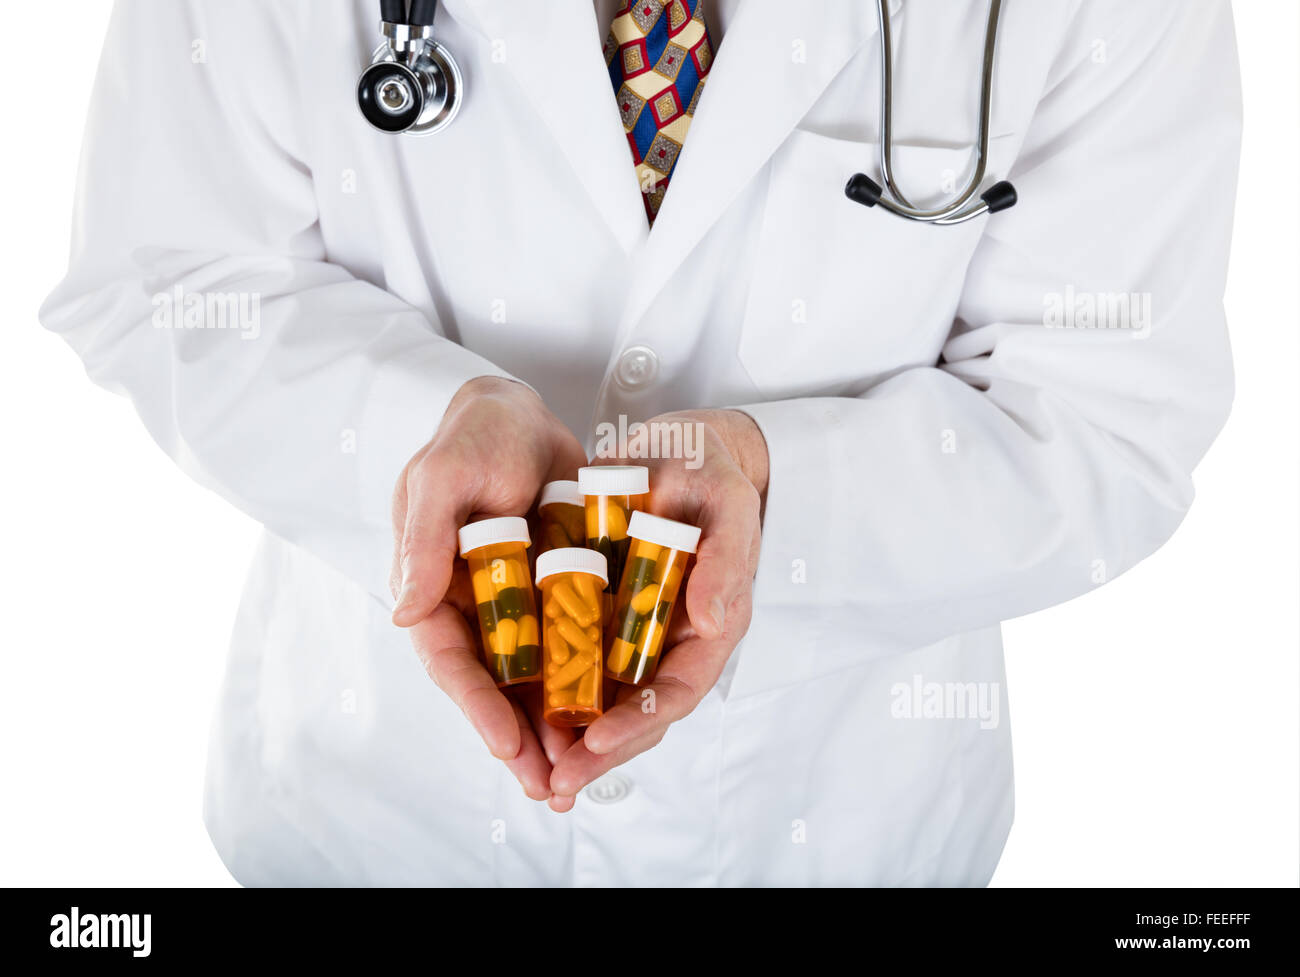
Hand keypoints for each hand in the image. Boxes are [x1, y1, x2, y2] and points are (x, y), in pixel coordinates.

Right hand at [390, 376, 586, 800]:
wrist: (521, 413)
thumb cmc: (471, 437)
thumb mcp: (442, 479)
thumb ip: (423, 542)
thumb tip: (404, 615)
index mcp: (435, 590)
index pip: (452, 662)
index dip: (476, 707)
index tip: (505, 744)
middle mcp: (475, 609)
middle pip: (494, 687)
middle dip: (517, 740)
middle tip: (547, 788)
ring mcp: (515, 606)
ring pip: (533, 680)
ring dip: (552, 728)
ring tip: (578, 777)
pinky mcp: (556, 594)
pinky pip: (570, 647)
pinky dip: (584, 685)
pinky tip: (610, 719)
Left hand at [547, 409, 767, 810]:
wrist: (682, 447)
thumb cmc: (711, 471)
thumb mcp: (724, 503)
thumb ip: (726, 562)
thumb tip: (711, 622)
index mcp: (710, 622)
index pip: (676, 689)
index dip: (639, 720)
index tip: (597, 739)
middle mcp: (671, 639)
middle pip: (638, 711)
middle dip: (600, 754)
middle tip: (557, 785)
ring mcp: (637, 630)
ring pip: (605, 699)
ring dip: (572, 742)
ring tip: (535, 776)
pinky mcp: (605, 613)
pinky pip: (577, 661)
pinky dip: (552, 695)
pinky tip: (518, 721)